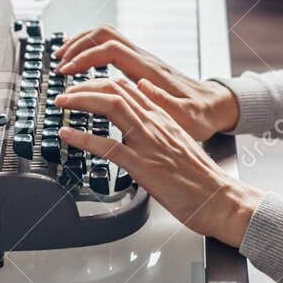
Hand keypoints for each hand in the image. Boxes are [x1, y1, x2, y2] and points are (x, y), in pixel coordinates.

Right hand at [53, 24, 239, 140]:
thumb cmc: (201, 114)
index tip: (66, 72)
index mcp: (149, 70)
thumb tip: (142, 87)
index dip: (84, 57)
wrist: (216, 105)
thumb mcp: (186, 117)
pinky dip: (92, 52)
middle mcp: (144, 59)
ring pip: (106, 36)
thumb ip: (165, 104)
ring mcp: (142, 60)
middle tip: (57, 62)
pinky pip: (111, 48)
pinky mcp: (141, 66)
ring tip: (63, 60)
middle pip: (103, 34)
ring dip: (82, 45)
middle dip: (76, 44)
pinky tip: (83, 67)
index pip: (110, 49)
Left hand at [55, 77, 262, 247]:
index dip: (100, 83)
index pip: (127, 88)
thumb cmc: (201, 176)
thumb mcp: (180, 138)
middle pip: (116, 90)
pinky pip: (108, 146)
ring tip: (62, 103)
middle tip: (65, 94)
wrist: (220, 199)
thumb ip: (161, 116)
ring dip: (82, 101)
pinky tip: (67, 135)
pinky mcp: (144, 166)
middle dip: (85, 87)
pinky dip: (83, 138)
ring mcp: (149, 143)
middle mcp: (155, 124)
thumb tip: (143, 94)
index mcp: (163, 117)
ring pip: (112, 107)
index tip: (82, 87)